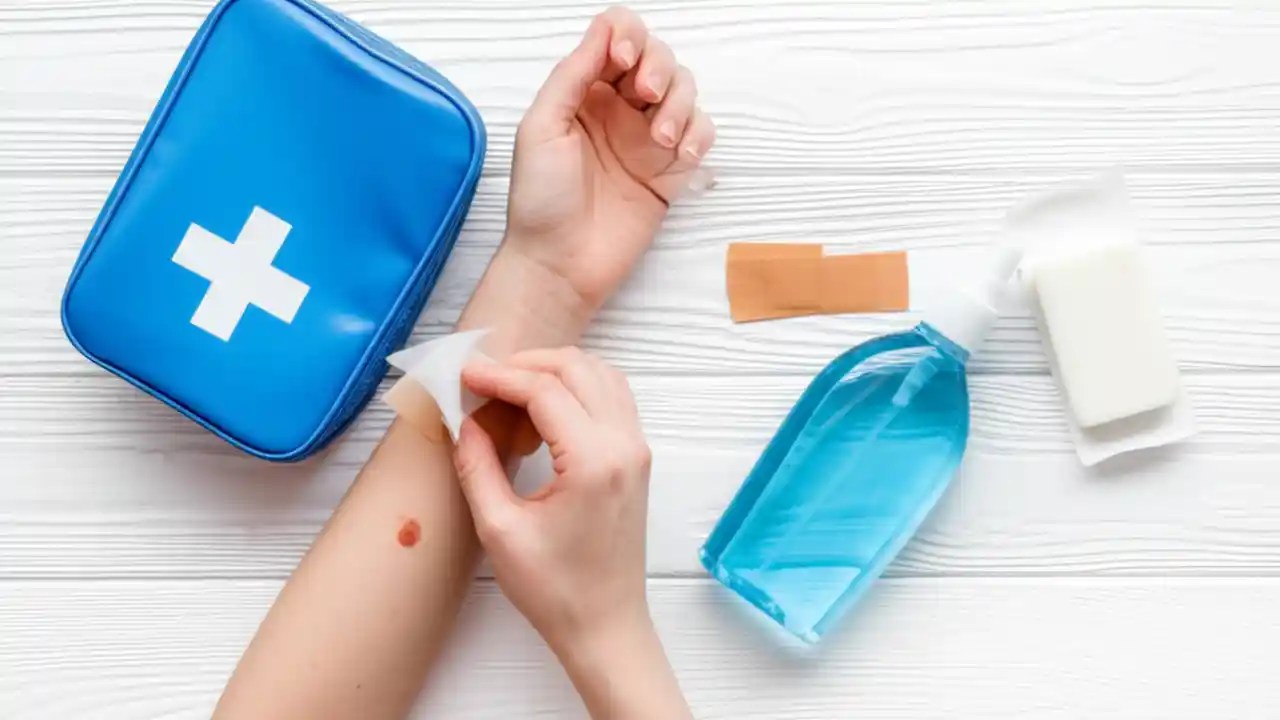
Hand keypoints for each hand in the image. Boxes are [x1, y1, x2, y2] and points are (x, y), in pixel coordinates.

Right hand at [453, 347, 650, 650]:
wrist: (606, 626)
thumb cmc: (555, 590)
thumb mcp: (500, 530)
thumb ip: (477, 466)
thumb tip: (463, 420)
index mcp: (593, 462)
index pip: (544, 390)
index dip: (499, 375)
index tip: (463, 375)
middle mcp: (624, 446)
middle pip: (577, 368)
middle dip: (526, 364)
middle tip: (483, 380)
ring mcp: (637, 449)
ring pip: (600, 374)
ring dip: (554, 370)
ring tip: (509, 391)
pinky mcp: (637, 458)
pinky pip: (611, 397)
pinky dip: (577, 387)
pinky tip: (542, 409)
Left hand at [503, 6, 715, 309]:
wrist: (560, 263)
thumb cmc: (540, 201)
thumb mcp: (541, 128)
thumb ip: (573, 75)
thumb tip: (604, 30)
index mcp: (583, 92)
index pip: (615, 38)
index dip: (627, 38)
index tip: (621, 62)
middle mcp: (617, 109)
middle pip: (658, 58)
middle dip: (658, 68)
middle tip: (645, 96)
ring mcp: (646, 139)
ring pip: (684, 91)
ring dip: (681, 104)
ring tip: (663, 139)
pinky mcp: (669, 171)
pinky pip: (701, 134)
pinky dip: (700, 135)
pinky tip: (684, 154)